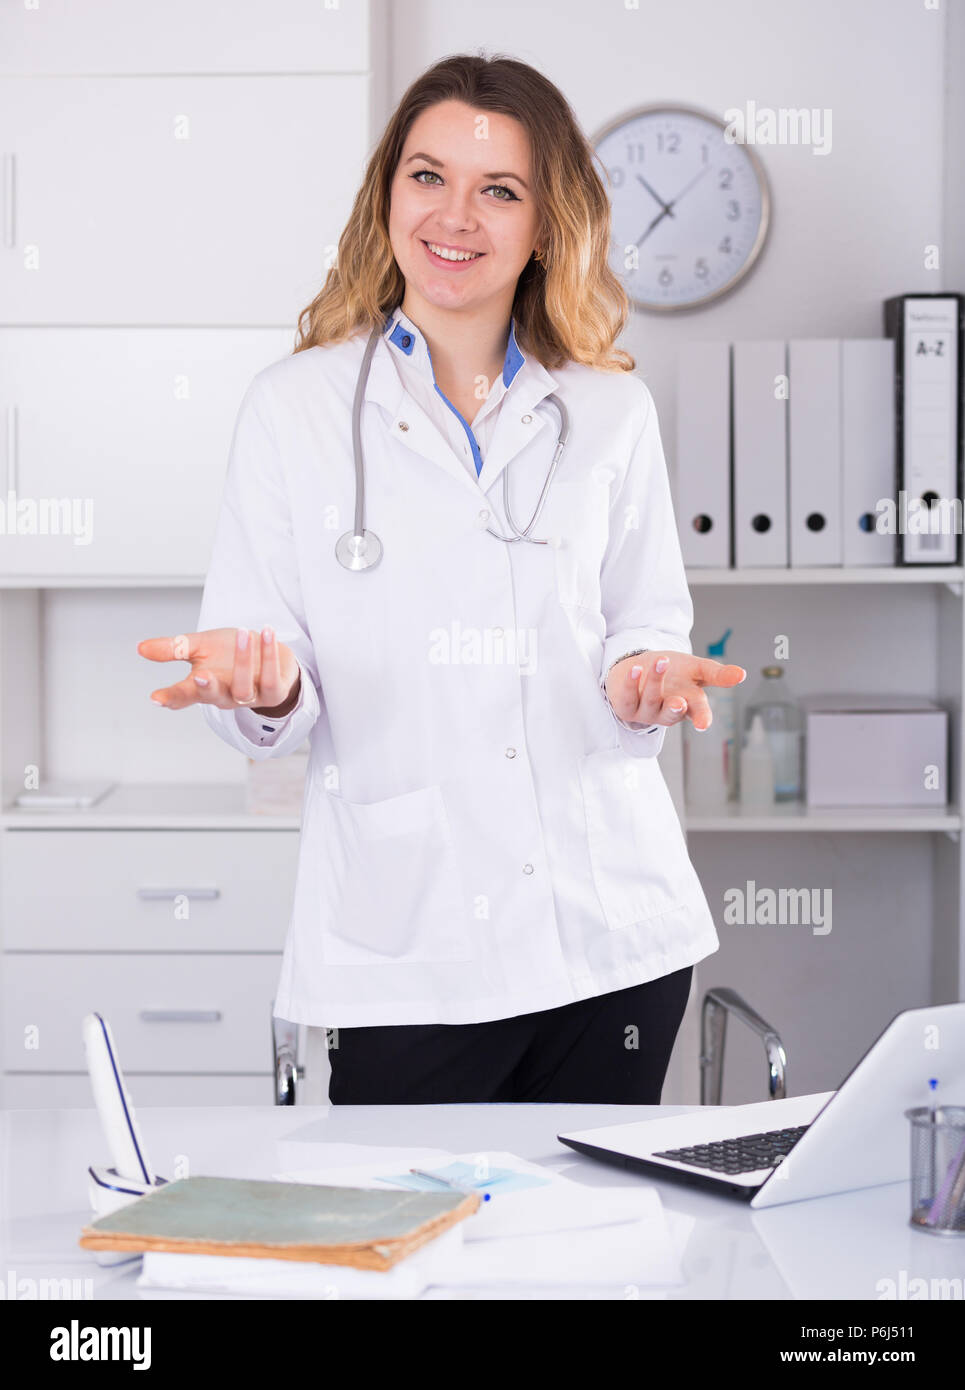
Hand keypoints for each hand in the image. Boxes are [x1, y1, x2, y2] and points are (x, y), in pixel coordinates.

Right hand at [137, 626, 299, 713]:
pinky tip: (267, 633)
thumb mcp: (198, 647)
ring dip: (243, 660)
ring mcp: (249, 696)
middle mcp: (224, 695)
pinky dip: (269, 656)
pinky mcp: (273, 692)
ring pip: (243, 686)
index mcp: (202, 686)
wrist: (265, 654)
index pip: (182, 695)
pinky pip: (271, 677)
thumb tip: (140, 648)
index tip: (155, 698)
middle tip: (200, 675)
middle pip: (212, 696)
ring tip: (241, 633)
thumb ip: (173, 648)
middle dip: (206, 688)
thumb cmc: (228, 652)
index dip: (170, 698)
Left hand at [605, 651, 745, 730]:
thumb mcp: (696, 669)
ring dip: (656, 681)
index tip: (704, 723)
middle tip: (679, 702)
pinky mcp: (626, 707)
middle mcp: (667, 711)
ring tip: (662, 661)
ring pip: (651, 700)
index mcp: (688, 705)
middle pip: (672, 712)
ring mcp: (646, 711)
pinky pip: (627, 697)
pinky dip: (631, 683)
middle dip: (674, 708)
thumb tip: (742, 674)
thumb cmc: (671, 672)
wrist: (638, 669)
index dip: (701, 717)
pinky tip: (635, 669)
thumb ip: (717, 674)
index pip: (697, 712)